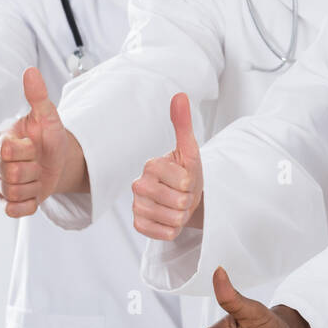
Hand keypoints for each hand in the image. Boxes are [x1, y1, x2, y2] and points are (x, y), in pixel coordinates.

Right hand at [0, 67, 69, 216]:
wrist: (59, 161)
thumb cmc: (50, 137)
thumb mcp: (49, 117)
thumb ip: (38, 96)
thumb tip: (30, 71)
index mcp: (1, 140)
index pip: (9, 150)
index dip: (28, 150)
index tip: (34, 145)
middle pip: (13, 174)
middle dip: (34, 169)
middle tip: (38, 162)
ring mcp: (0, 183)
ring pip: (15, 192)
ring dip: (34, 186)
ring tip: (37, 175)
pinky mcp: (8, 202)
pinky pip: (15, 210)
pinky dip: (30, 204)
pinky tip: (34, 192)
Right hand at [132, 93, 203, 239]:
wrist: (185, 197)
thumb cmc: (187, 173)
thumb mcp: (190, 150)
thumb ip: (183, 124)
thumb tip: (179, 95)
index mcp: (151, 165)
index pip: (181, 180)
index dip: (191, 183)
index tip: (187, 179)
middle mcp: (138, 185)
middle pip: (176, 201)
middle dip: (188, 200)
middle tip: (184, 195)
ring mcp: (137, 205)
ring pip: (172, 218)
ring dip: (182, 215)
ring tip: (179, 206)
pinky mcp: (139, 224)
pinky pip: (164, 233)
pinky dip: (174, 229)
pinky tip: (170, 219)